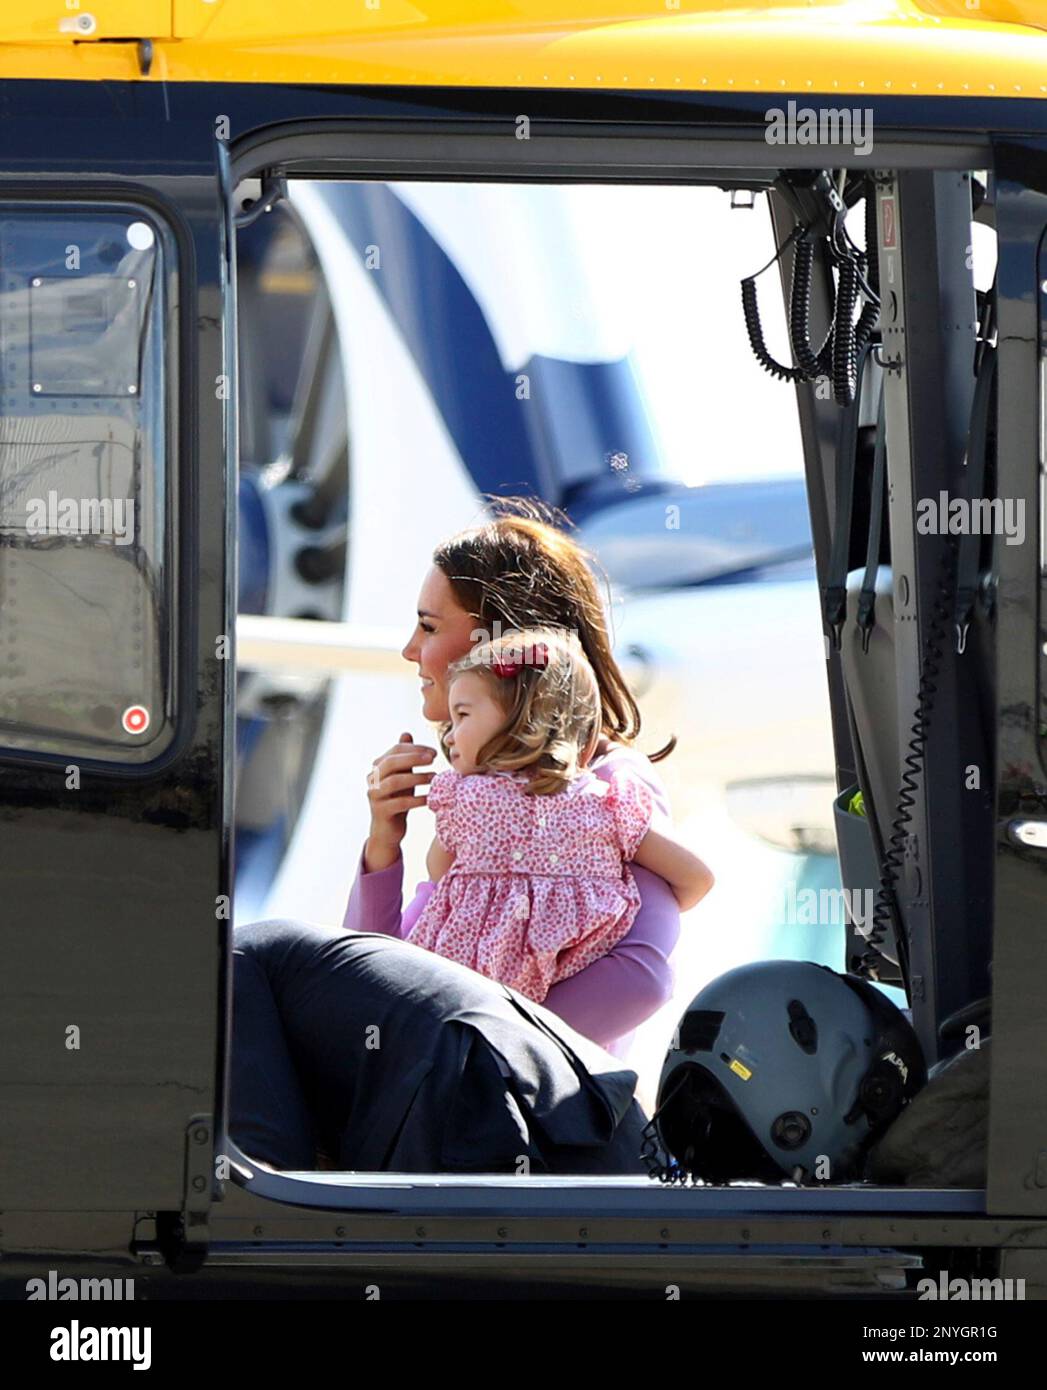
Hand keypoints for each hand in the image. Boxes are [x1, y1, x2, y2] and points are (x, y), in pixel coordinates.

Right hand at [363, 732, 436, 872]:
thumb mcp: (402, 777)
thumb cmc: (398, 800)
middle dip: (413, 758)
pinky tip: (430, 797)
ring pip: (394, 782)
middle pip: (391, 763)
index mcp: (378, 768)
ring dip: (417, 778)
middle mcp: (372, 779)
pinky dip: (417, 799)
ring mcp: (374, 796)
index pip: (395, 751)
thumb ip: (404, 758)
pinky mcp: (380, 812)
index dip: (415, 749)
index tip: (433, 752)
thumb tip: (405, 734)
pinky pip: (399, 803)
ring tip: (434, 777)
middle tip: (433, 758)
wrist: (388, 831)